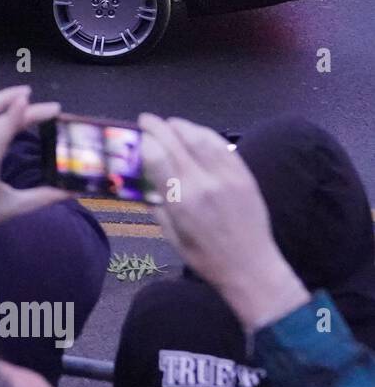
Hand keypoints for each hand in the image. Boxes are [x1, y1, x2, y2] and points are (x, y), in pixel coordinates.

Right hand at [139, 115, 308, 330]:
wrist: (251, 267)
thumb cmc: (204, 257)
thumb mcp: (171, 235)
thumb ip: (157, 204)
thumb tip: (145, 181)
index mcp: (181, 201)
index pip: (157, 156)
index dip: (145, 140)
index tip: (136, 133)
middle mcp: (203, 183)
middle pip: (177, 141)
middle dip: (158, 126)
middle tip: (146, 120)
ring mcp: (227, 176)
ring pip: (201, 137)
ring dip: (182, 126)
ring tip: (170, 124)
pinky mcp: (244, 175)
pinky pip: (222, 146)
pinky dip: (206, 135)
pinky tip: (196, 133)